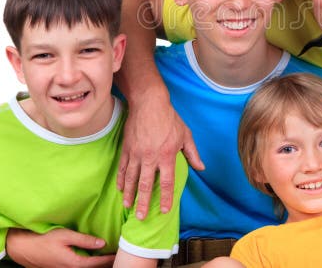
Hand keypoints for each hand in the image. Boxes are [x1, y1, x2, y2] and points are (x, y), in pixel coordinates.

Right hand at [6, 228, 114, 267]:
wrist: (22, 248)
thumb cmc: (43, 239)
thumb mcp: (65, 235)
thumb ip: (84, 240)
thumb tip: (102, 243)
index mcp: (74, 263)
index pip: (97, 263)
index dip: (110, 258)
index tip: (120, 253)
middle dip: (105, 264)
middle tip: (117, 257)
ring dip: (96, 265)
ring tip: (107, 258)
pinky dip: (86, 265)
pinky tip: (91, 260)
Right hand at [119, 92, 203, 216]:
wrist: (149, 103)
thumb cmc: (169, 118)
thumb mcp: (185, 134)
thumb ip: (192, 153)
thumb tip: (201, 167)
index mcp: (167, 155)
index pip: (167, 182)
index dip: (165, 198)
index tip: (164, 210)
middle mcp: (150, 158)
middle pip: (146, 185)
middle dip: (143, 203)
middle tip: (141, 217)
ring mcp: (136, 154)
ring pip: (132, 179)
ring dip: (130, 194)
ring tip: (128, 207)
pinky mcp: (127, 148)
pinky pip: (123, 168)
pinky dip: (121, 179)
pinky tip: (121, 189)